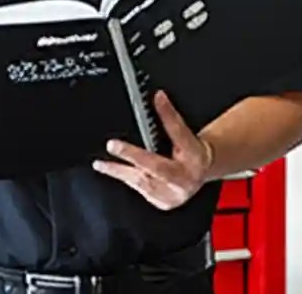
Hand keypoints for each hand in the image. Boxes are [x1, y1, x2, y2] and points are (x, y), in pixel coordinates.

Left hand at [92, 91, 214, 210]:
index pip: (179, 133)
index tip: (157, 100)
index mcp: (194, 156)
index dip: (168, 117)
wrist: (200, 175)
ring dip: (119, 171)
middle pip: (157, 166)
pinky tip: (114, 171)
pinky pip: (140, 190)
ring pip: (142, 182)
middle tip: (112, 145)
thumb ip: (172, 118)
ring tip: (101, 164)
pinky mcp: (162, 203)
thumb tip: (158, 97)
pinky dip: (126, 179)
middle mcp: (185, 178)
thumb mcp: (185, 134)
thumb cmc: (191, 153)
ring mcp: (173, 194)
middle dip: (133, 156)